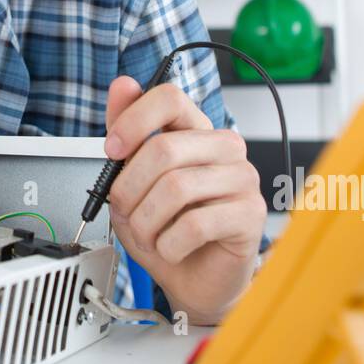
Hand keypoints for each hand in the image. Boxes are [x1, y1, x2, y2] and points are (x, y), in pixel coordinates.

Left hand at [104, 76, 265, 325]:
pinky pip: (195, 224)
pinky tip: (171, 249)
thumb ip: (126, 134)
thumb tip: (122, 85)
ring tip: (148, 234)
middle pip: (164, 149)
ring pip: (175, 188)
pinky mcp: (250, 215)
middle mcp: (224, 147)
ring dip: (146, 222)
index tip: (112, 150)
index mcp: (196, 130)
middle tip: (125, 211)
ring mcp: (242, 178)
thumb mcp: (133, 180)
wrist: (193, 278)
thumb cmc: (165, 227)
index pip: (170, 97)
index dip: (134, 120)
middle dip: (129, 189)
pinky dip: (168, 245)